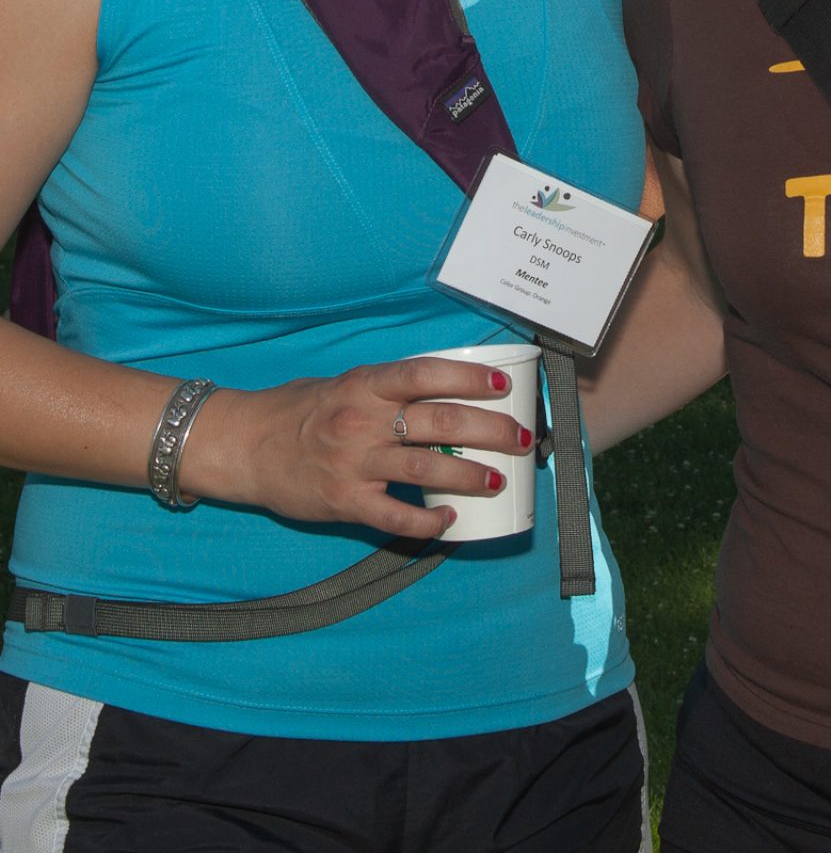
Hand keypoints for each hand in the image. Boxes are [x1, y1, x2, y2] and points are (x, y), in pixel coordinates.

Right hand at [179, 355, 534, 541]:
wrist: (246, 446)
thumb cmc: (304, 409)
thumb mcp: (348, 383)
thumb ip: (392, 387)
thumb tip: (451, 387)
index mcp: (367, 384)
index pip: (427, 374)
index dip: (469, 378)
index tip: (503, 385)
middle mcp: (363, 419)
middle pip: (440, 421)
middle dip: (489, 430)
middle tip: (521, 437)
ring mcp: (354, 462)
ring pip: (426, 467)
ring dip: (470, 475)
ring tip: (498, 479)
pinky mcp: (344, 501)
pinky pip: (393, 515)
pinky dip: (425, 521)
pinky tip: (449, 520)